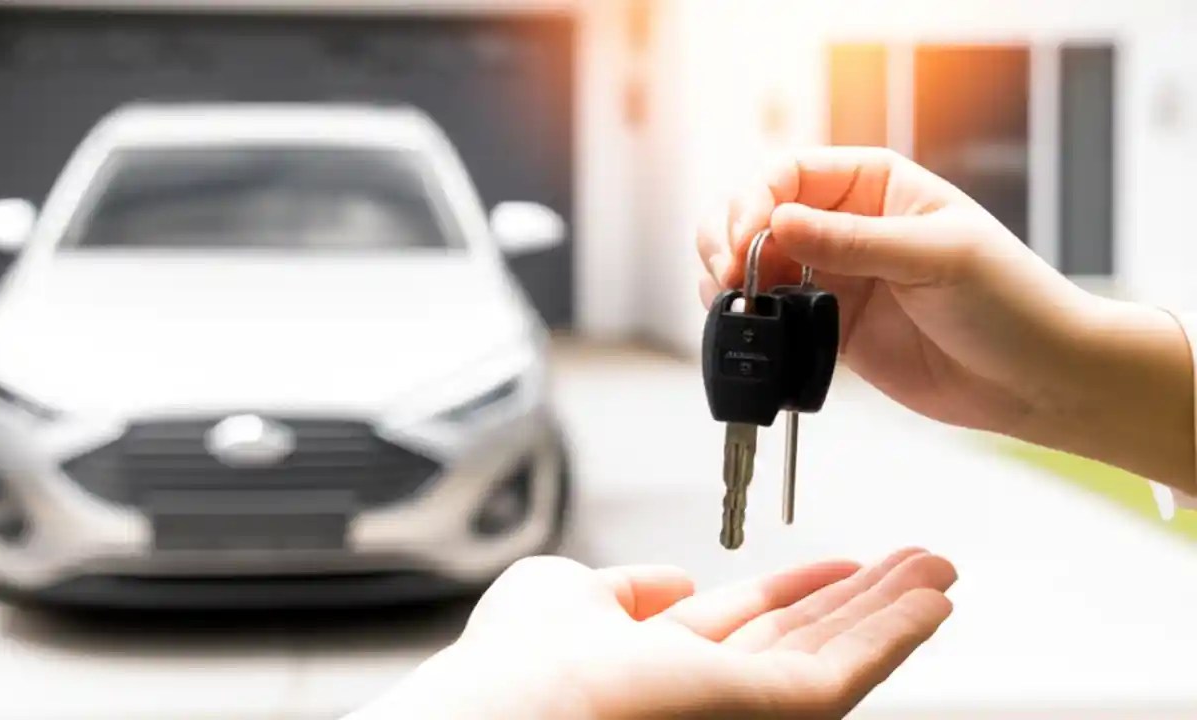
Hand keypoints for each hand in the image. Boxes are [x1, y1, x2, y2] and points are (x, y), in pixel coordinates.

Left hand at [351, 549, 955, 719]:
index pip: (745, 627)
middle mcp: (703, 693)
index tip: (840, 564)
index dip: (797, 592)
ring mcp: (740, 708)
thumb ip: (622, 587)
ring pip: (833, 655)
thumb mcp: (561, 596)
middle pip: (802, 638)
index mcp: (652, 666)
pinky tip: (928, 600)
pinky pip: (844, 675)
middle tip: (918, 560)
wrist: (503, 717)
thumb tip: (674, 580)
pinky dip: (892, 635)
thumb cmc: (509, 670)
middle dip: (862, 599)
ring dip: (892, 610)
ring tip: (940, 568)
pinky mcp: (770, 712)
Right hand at [697, 147, 1193, 489]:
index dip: (757, 200)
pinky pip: (771, 316)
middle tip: (728, 275)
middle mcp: (846, 226)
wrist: (1038, 379)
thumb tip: (776, 222)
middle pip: (757, 214)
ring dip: (727, 277)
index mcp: (875, 186)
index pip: (790, 174)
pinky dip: (747, 320)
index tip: (750, 239)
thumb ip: (853, 242)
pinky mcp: (829, 329)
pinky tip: (748, 329)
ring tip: (730, 301)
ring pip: (753, 265)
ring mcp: (834, 278)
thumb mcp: (937, 257)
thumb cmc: (1011, 302)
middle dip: (729, 236)